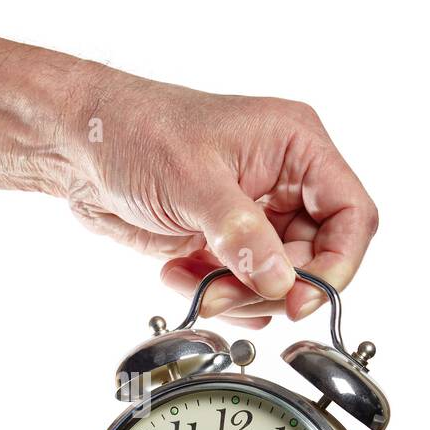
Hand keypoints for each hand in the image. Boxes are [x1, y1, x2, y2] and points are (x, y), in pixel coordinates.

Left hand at [61, 66, 378, 327]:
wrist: (79, 144)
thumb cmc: (135, 132)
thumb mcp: (193, 181)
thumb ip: (242, 234)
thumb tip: (282, 281)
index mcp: (296, 147)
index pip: (351, 215)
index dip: (336, 264)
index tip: (300, 298)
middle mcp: (284, 179)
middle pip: (315, 257)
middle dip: (272, 286)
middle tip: (226, 295)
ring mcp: (255, 213)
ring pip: (277, 279)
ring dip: (239, 295)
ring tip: (196, 285)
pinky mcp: (225, 240)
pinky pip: (243, 285)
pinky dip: (217, 295)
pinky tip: (182, 277)